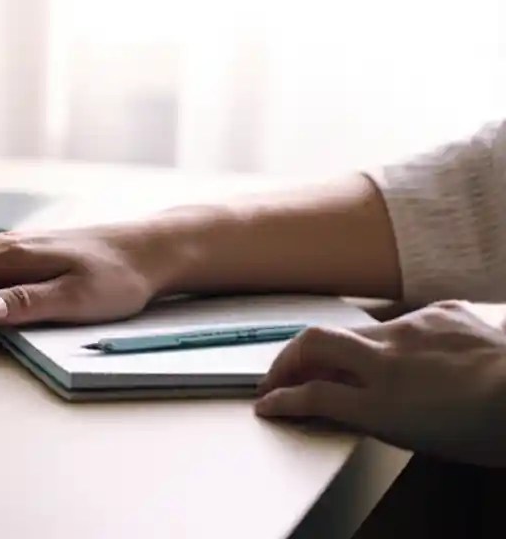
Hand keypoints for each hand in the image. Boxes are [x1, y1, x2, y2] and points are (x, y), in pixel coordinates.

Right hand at [256, 300, 505, 465]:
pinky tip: (422, 353)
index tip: (269, 402)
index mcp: (382, 400)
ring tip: (367, 369)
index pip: (311, 395)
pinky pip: (410, 321)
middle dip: (289, 357)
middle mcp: (389, 359)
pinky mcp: (441, 312)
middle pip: (315, 342)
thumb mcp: (417, 439)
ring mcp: (414, 329)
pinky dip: (407, 340)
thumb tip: (338, 406)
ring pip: (364, 332)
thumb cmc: (488, 429)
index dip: (282, 397)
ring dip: (356, 351)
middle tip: (284, 372)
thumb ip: (370, 417)